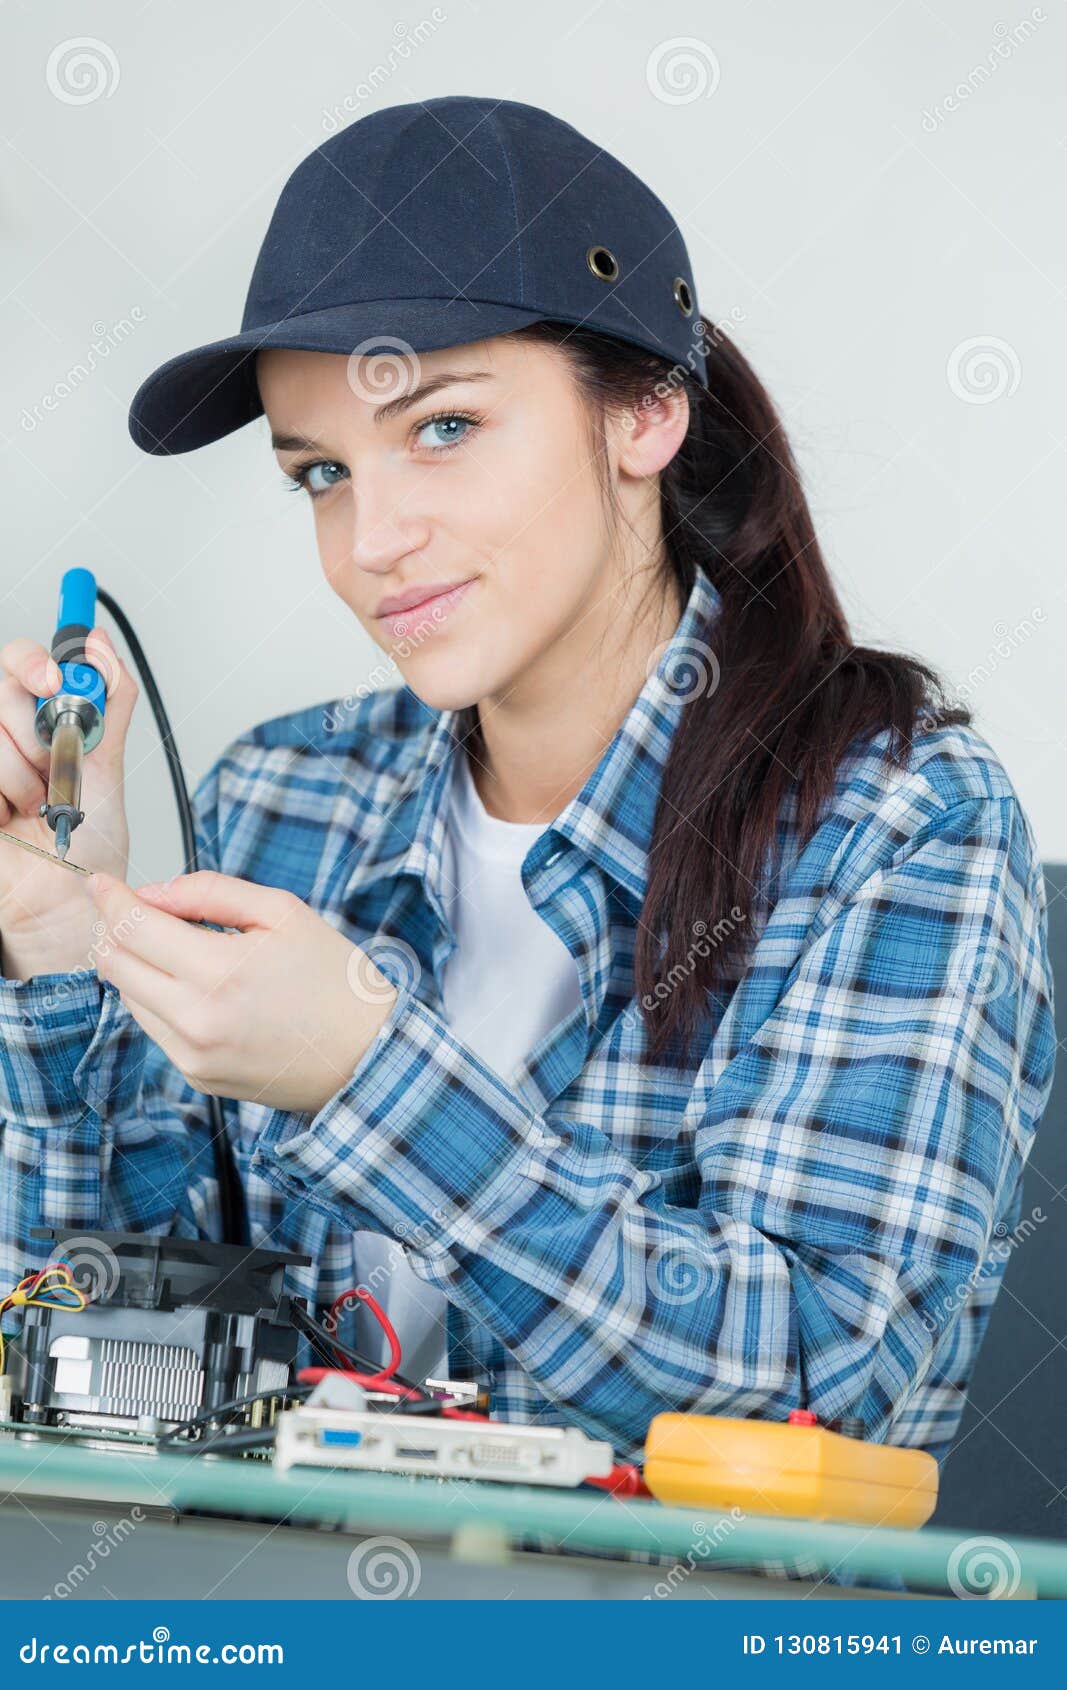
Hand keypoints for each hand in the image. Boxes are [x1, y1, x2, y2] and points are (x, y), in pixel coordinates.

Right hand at [0, 627, 136, 976]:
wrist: (64, 903)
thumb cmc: (86, 846)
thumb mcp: (108, 768)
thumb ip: (110, 704)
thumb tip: (102, 645)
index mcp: (39, 720)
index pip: (22, 660)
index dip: (34, 661)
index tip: (54, 679)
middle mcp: (4, 733)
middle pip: (3, 687)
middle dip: (37, 733)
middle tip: (53, 769)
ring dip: (19, 777)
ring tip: (32, 807)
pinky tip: (5, 819)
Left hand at [86, 868, 397, 1114]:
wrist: (367, 1056)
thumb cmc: (334, 981)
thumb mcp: (283, 912)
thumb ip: (210, 892)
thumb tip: (153, 893)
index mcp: (219, 972)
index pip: (133, 927)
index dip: (110, 897)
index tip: (102, 881)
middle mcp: (196, 1020)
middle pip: (115, 964)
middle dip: (112, 929)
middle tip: (126, 909)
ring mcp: (192, 1054)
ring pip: (128, 997)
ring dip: (136, 966)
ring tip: (173, 948)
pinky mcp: (196, 1076)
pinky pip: (156, 1028)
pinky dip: (160, 1000)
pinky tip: (195, 987)